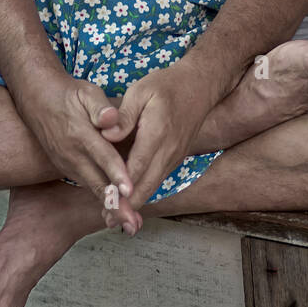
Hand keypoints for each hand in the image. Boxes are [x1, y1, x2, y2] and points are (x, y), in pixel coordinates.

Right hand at [14, 74, 140, 227]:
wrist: (37, 99)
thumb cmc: (68, 94)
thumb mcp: (85, 92)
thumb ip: (99, 107)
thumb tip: (111, 118)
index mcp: (80, 134)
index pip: (103, 156)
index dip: (117, 173)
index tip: (130, 189)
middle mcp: (72, 154)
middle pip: (98, 183)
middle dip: (116, 204)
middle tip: (132, 222)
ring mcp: (67, 164)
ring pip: (92, 188)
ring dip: (110, 207)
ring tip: (129, 223)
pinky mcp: (66, 168)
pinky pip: (87, 185)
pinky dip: (102, 199)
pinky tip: (116, 211)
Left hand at [95, 60, 211, 212]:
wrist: (199, 86)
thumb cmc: (166, 86)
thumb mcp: (141, 91)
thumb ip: (124, 116)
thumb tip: (107, 136)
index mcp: (157, 132)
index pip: (137, 166)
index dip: (123, 187)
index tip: (107, 201)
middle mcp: (169, 150)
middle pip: (147, 184)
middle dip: (128, 205)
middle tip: (108, 221)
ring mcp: (175, 156)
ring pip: (154, 186)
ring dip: (136, 203)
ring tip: (115, 218)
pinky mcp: (176, 158)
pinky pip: (159, 179)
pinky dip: (144, 192)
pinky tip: (131, 201)